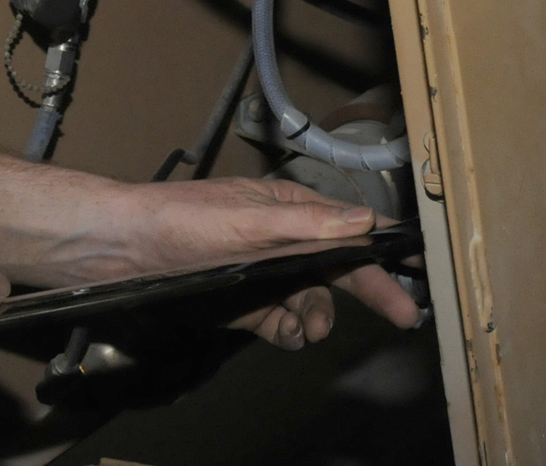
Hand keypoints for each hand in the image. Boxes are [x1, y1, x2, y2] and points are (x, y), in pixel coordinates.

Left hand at [55, 176, 422, 347]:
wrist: (123, 249)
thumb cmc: (184, 221)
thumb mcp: (249, 221)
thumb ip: (308, 225)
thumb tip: (365, 222)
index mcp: (292, 210)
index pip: (353, 228)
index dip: (389, 246)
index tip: (422, 264)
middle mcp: (285, 240)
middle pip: (342, 268)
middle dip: (372, 291)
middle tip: (404, 316)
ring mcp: (265, 273)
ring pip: (312, 299)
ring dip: (319, 316)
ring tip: (312, 329)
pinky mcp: (244, 303)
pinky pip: (281, 321)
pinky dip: (289, 331)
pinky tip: (287, 335)